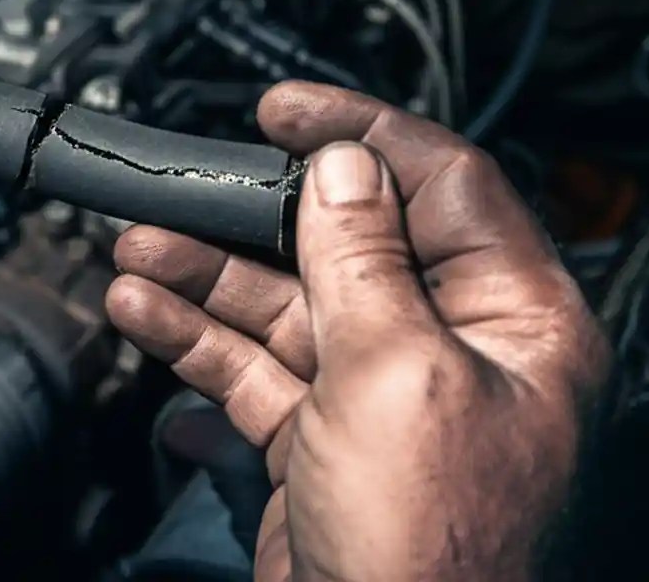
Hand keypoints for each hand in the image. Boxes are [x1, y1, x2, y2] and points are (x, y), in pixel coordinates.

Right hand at [106, 83, 608, 580]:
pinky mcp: (317, 446)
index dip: (360, 133)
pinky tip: (146, 317)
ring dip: (204, 279)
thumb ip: (363, 260)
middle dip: (250, 219)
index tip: (288, 110)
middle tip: (181, 190)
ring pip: (282, 310)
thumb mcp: (397, 374)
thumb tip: (345, 166)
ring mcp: (375, 401)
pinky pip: (252, 373)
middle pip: (341, 248)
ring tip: (137, 252)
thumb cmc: (436, 556)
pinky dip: (197, 347)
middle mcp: (447, 353)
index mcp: (511, 322)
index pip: (440, 188)